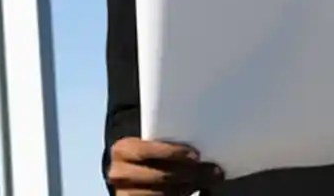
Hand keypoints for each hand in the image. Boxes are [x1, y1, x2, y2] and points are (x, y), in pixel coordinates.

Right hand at [107, 137, 224, 195]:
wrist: (128, 174)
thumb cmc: (146, 155)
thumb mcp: (148, 144)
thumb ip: (164, 142)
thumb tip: (200, 147)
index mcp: (122, 150)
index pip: (147, 151)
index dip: (173, 153)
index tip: (196, 155)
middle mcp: (120, 174)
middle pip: (161, 176)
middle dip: (191, 173)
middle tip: (214, 171)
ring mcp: (125, 193)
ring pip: (165, 193)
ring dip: (191, 187)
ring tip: (209, 181)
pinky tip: (197, 190)